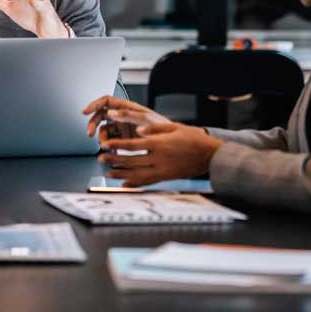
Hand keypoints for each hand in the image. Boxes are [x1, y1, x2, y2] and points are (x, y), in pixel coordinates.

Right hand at [82, 95, 170, 140]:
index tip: (85, 112)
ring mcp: (123, 128)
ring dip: (102, 139)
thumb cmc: (162, 127)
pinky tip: (112, 152)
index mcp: (127, 107)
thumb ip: (127, 115)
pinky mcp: (124, 139)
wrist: (170, 143)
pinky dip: (109, 147)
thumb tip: (110, 113)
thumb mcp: (145, 119)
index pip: (106, 102)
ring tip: (106, 147)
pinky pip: (111, 141)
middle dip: (94, 124)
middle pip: (101, 116)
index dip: (94, 105)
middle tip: (90, 134)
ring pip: (105, 131)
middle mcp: (123, 116)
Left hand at [98, 121, 222, 186]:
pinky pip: (147, 182)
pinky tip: (125, 184)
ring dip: (120, 173)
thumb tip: (137, 130)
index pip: (132, 145)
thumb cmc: (193, 138)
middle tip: (101, 158)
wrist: (209, 155)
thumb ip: (153, 129)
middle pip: (130, 160)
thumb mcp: (173, 127)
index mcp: (158, 143)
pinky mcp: (166, 177)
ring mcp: (162, 170)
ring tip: (108, 172)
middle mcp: (158, 158)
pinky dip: (135, 183)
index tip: (106, 144)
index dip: (117, 145)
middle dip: (114, 159)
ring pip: (136, 173)